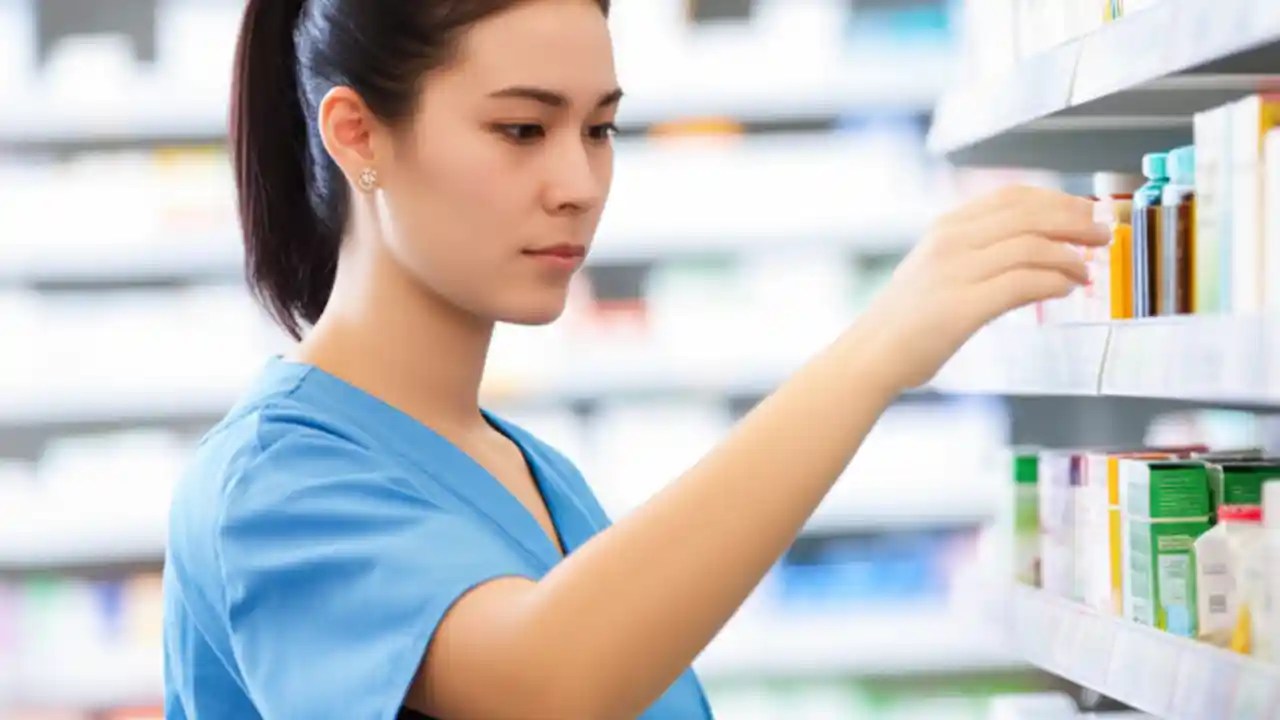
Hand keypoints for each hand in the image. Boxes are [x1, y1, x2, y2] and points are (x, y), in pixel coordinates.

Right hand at [861, 185, 1108, 390]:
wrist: (870, 355)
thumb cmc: (905, 321)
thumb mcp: (935, 270)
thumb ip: (974, 253)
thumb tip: (1032, 252)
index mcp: (945, 228)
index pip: (1012, 197)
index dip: (1057, 200)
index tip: (1084, 211)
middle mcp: (951, 242)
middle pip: (1029, 215)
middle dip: (1074, 222)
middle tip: (1102, 235)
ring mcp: (955, 272)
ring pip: (1031, 246)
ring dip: (1069, 256)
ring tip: (1085, 270)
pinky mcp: (962, 307)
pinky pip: (1023, 283)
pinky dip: (1053, 282)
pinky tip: (1065, 289)